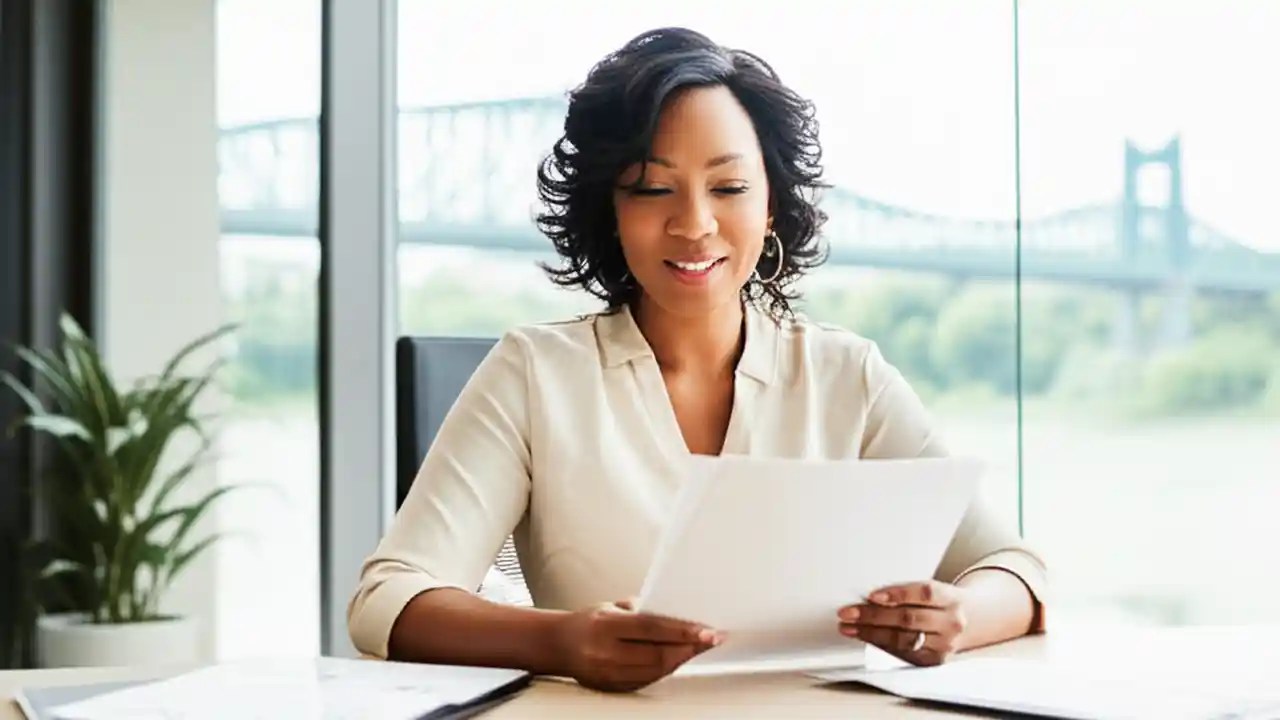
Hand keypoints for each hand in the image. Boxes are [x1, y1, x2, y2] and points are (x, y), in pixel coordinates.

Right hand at [552, 598, 721, 692]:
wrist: (560, 645)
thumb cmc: (589, 622)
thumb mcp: (612, 606)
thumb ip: (643, 610)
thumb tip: (678, 614)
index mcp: (604, 626)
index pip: (652, 629)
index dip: (683, 631)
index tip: (706, 631)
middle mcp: (605, 653)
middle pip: (658, 654)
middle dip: (689, 647)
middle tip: (711, 639)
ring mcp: (608, 675)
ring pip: (655, 671)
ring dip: (682, 659)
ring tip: (699, 648)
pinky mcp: (612, 688)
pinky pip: (647, 680)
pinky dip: (666, 669)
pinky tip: (678, 659)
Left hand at [837, 581, 968, 665]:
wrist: (973, 622)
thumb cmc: (943, 602)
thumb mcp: (934, 588)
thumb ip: (907, 591)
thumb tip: (869, 596)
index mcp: (950, 598)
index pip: (924, 594)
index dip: (897, 594)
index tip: (872, 595)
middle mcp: (951, 623)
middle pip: (909, 619)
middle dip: (874, 616)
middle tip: (848, 613)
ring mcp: (944, 646)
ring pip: (903, 640)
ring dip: (871, 633)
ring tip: (850, 627)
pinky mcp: (934, 661)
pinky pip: (903, 655)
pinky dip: (881, 645)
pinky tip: (866, 638)